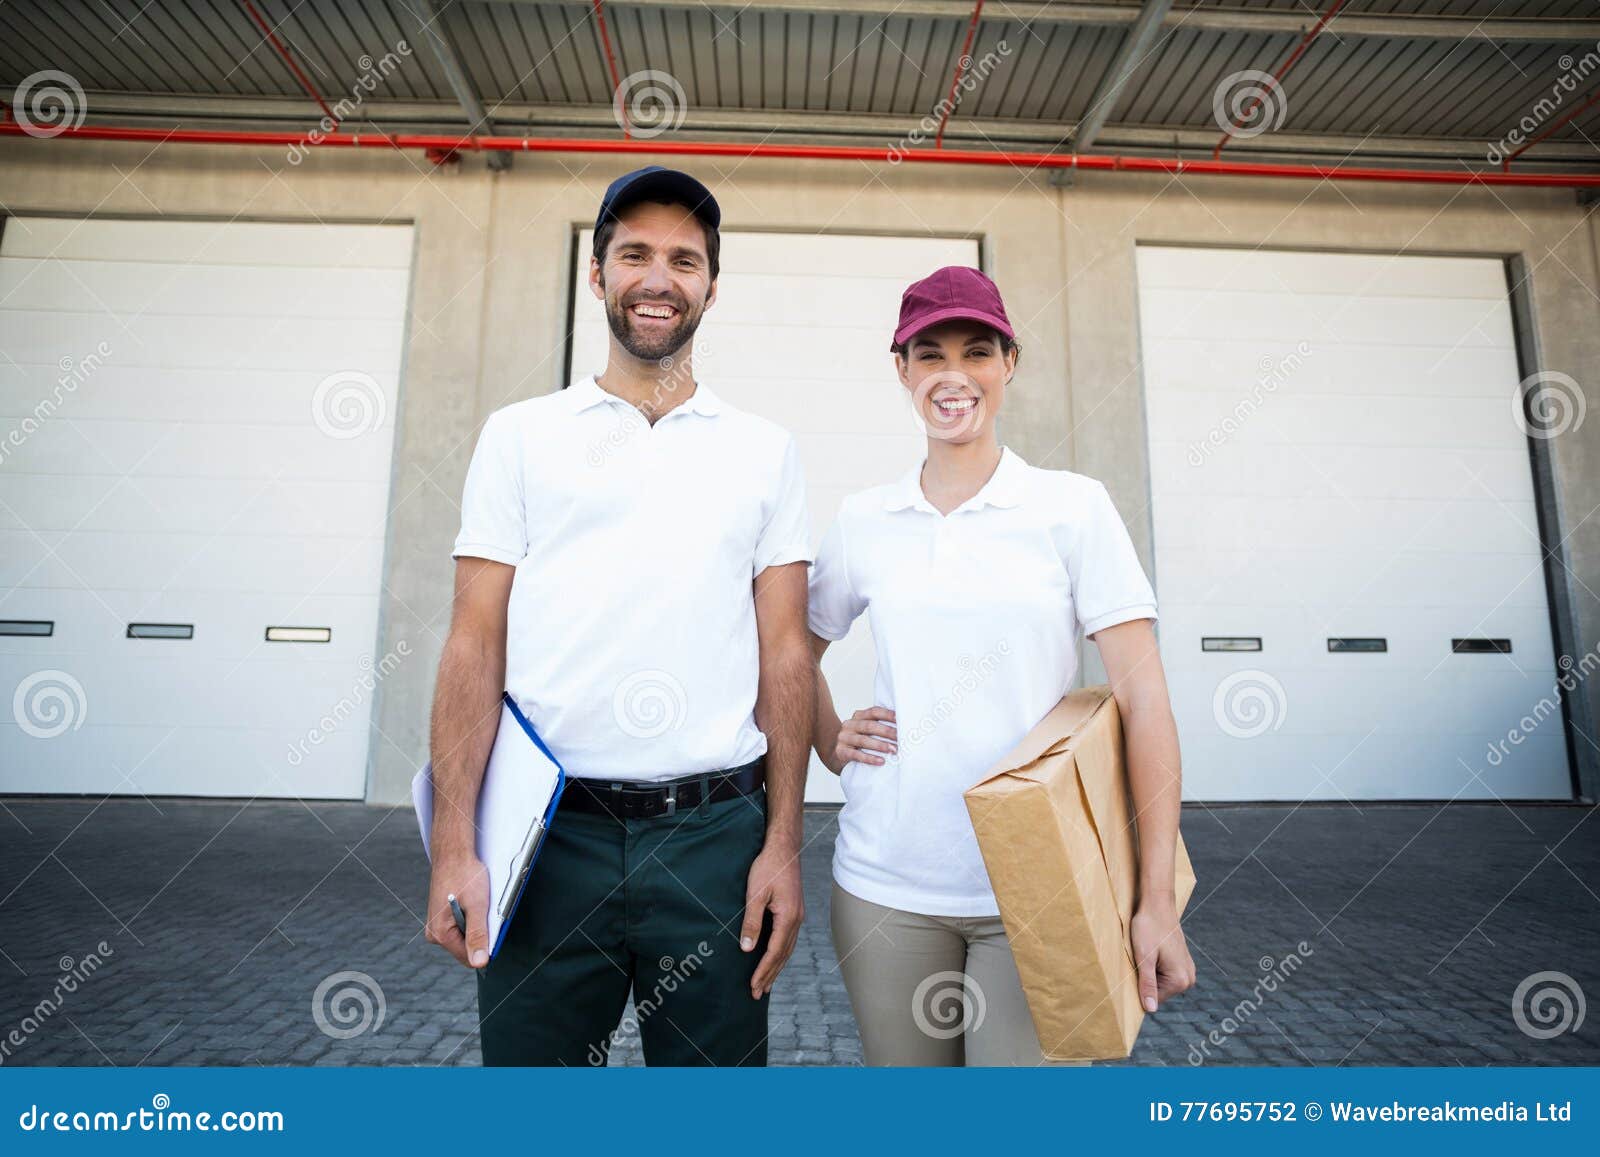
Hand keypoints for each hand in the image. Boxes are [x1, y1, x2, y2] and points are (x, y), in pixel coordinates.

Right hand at [424, 852, 490, 968]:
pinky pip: (461, 925)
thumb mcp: (477, 906)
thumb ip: (478, 936)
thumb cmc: (464, 875)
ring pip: (465, 936)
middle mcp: (434, 933)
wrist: (453, 853)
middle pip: (466, 948)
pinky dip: (470, 916)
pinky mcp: (442, 917)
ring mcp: (437, 925)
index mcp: (440, 934)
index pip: (469, 958)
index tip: (491, 927)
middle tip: (482, 909)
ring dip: (475, 923)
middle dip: (479, 933)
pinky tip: (470, 901)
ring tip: (475, 902)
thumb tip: (479, 963)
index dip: (485, 947)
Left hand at [739, 841, 803, 998]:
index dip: (763, 971)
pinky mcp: (794, 910)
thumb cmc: (768, 867)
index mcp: (788, 917)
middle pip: (783, 955)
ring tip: (766, 984)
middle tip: (757, 994)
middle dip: (770, 975)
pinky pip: (788, 939)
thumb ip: (752, 922)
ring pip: (787, 949)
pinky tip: (774, 958)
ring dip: (776, 967)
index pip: (774, 952)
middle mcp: (796, 920)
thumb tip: (748, 949)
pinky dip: (780, 953)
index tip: (753, 987)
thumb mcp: (755, 894)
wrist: (783, 848)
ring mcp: (797, 915)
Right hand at [831, 706, 896, 772]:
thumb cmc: (859, 743)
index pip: (874, 711)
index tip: (901, 719)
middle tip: (901, 738)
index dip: (888, 714)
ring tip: (893, 750)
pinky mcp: (840, 751)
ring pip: (863, 740)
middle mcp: (850, 724)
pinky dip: (869, 758)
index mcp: (858, 716)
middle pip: (870, 726)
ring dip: (880, 745)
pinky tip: (881, 761)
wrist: (838, 755)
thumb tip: (904, 729)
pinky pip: (856, 755)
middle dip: (887, 732)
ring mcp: (844, 738)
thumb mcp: (867, 732)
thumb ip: (879, 727)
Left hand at [1130, 895, 1195, 1012]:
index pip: (1153, 1000)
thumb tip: (1150, 1009)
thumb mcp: (1144, 958)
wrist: (1157, 904)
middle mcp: (1189, 978)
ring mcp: (1187, 970)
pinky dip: (1155, 965)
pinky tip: (1152, 950)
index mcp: (1180, 980)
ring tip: (1147, 952)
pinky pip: (1164, 972)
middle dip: (1146, 978)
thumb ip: (1147, 984)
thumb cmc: (1148, 928)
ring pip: (1160, 981)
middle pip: (1158, 991)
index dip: (1139, 987)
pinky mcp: (1182, 962)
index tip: (1135, 970)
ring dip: (1149, 971)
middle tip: (1141, 958)